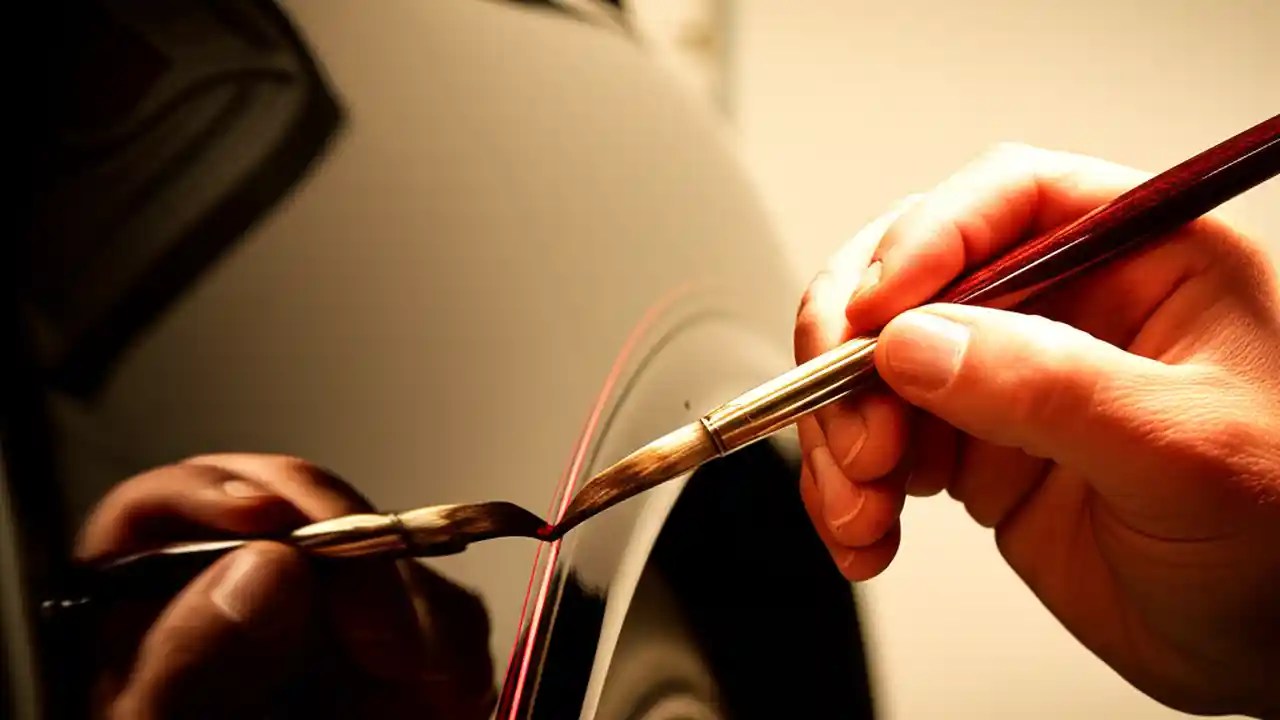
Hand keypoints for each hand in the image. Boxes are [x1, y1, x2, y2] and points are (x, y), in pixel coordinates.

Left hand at [76, 454, 495, 719]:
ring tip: (406, 669)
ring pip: (379, 553)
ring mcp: (322, 634)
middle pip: (288, 512)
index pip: (161, 520)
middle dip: (345, 543)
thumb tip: (261, 572)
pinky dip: (451, 649)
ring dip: (409, 600)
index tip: (265, 524)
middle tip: (371, 617)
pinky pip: (440, 618)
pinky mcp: (396, 663)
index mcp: (148, 632)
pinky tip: (438, 690)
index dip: (210, 495)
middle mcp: (236, 616)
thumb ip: (195, 674)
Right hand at [793, 143, 1279, 716]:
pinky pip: (880, 444)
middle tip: (850, 424)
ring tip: (859, 506)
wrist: (1272, 649)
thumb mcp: (1182, 451)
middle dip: (856, 349)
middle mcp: (1069, 306)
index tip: (874, 313)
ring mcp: (1016, 380)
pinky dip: (850, 489)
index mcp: (1145, 260)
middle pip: (916, 276)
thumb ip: (1049, 388)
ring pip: (878, 365)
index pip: (1011, 200)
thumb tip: (915, 343)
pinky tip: (866, 534)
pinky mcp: (978, 450)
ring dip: (841, 432)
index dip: (925, 241)